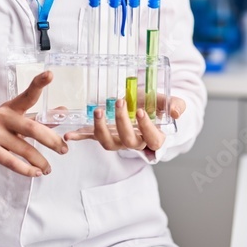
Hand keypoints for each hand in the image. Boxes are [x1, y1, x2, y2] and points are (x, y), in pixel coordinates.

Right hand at [0, 71, 67, 180]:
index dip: (39, 84)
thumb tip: (62, 112)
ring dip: (40, 161)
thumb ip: (36, 118)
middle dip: (52, 141)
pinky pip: (12, 161)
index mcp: (10, 108)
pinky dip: (26, 170)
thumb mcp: (11, 121)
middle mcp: (2, 116)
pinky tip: (35, 173)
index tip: (50, 74)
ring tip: (48, 169)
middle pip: (33, 128)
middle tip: (64, 150)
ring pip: (25, 149)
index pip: (27, 95)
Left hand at [63, 94, 184, 152]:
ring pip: (108, 143)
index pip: (152, 139)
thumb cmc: (155, 106)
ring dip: (101, 130)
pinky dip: (80, 137)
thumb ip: (175, 105)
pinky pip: (91, 138)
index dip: (146, 128)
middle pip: (128, 141)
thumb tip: (177, 111)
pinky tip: (70, 134)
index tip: (140, 112)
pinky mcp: (104, 134)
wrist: (143, 108)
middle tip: (119, 103)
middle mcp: (134, 142)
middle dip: (122, 123)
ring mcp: (118, 140)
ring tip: (98, 112)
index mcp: (153, 137)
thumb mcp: (167, 103)